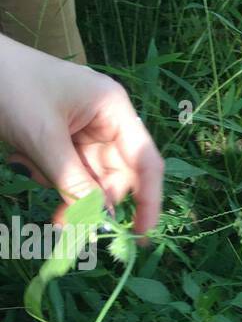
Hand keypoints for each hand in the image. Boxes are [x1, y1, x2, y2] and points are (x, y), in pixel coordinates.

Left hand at [0, 33, 163, 235]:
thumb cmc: (11, 87)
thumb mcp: (44, 138)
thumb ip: (75, 182)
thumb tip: (103, 221)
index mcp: (113, 108)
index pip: (145, 161)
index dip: (149, 199)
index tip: (140, 234)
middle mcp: (106, 120)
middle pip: (115, 176)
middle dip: (91, 200)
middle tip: (64, 224)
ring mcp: (84, 130)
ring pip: (89, 179)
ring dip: (64, 190)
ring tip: (27, 169)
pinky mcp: (63, 139)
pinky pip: (68, 172)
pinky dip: (50, 178)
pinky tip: (23, 162)